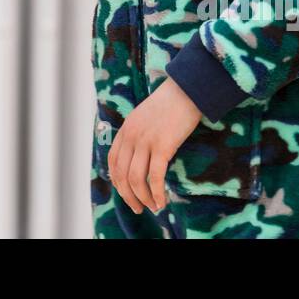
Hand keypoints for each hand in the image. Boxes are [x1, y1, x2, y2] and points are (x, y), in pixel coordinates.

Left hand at [107, 76, 202, 215]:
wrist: (186, 90)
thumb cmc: (169, 104)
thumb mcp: (144, 116)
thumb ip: (137, 133)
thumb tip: (139, 155)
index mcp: (125, 129)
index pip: (112, 161)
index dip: (117, 181)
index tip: (126, 193)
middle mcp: (131, 136)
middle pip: (121, 174)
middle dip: (128, 196)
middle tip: (138, 208)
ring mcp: (146, 141)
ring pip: (136, 179)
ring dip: (142, 198)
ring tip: (152, 207)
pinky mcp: (163, 146)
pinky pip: (155, 177)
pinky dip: (157, 193)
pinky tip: (162, 201)